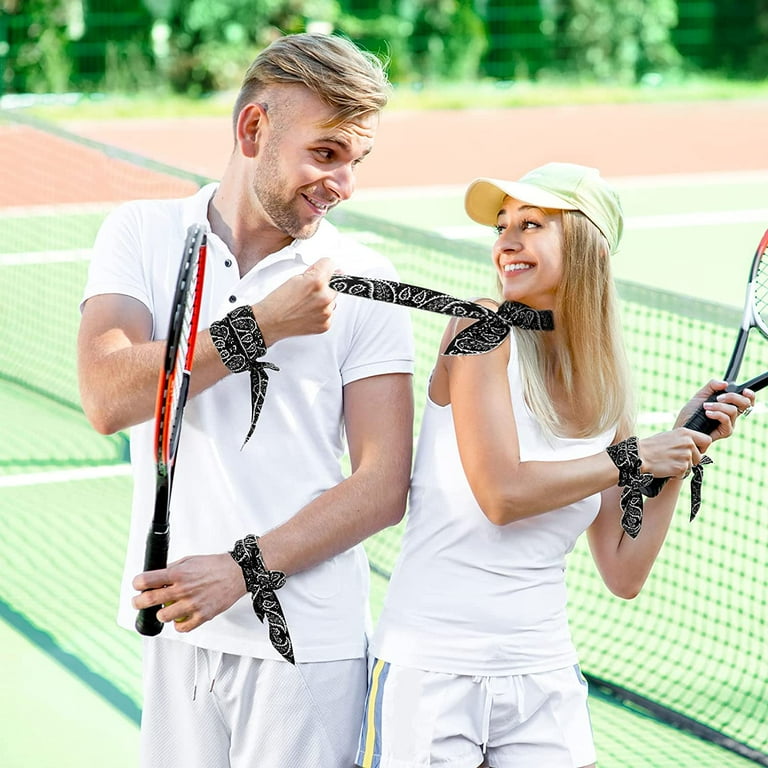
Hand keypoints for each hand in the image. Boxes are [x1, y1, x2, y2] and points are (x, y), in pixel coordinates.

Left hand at [131, 553, 245, 632]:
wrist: (238, 573)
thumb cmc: (215, 565)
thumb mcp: (190, 560)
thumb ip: (172, 568)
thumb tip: (157, 576)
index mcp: (179, 573)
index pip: (147, 580)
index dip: (137, 583)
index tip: (137, 585)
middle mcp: (183, 589)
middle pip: (149, 600)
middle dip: (138, 602)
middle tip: (138, 602)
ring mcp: (192, 604)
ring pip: (163, 616)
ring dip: (161, 613)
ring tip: (165, 609)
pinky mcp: (202, 615)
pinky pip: (182, 627)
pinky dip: (178, 625)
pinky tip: (179, 618)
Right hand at [252, 257, 336, 345]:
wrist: (270, 322)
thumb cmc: (278, 301)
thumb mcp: (294, 278)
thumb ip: (314, 272)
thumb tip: (328, 271)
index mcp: (316, 282)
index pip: (331, 264)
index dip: (323, 266)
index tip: (320, 270)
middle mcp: (324, 297)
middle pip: (335, 283)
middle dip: (325, 284)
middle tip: (309, 290)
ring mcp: (326, 313)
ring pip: (333, 299)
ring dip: (324, 299)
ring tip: (306, 303)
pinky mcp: (325, 324)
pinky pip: (329, 313)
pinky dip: (320, 313)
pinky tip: (307, 312)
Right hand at [637, 428, 711, 478]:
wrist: (639, 456)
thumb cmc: (651, 447)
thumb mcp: (670, 436)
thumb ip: (684, 439)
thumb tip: (695, 445)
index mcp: (685, 433)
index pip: (707, 440)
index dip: (702, 448)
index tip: (694, 451)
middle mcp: (688, 442)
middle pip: (699, 457)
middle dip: (690, 461)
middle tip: (675, 459)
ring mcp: (685, 455)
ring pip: (691, 466)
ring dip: (682, 468)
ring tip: (668, 462)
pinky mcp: (681, 467)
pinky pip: (684, 474)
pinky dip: (676, 474)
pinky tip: (666, 468)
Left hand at [674, 379, 755, 441]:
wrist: (683, 427)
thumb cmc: (691, 412)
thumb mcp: (701, 395)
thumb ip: (712, 386)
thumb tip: (725, 383)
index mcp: (729, 404)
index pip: (746, 399)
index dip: (750, 395)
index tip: (745, 390)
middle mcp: (732, 414)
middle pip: (745, 403)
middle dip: (732, 397)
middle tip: (718, 398)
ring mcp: (730, 423)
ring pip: (733, 410)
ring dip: (718, 406)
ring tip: (705, 406)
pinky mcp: (726, 432)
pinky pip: (726, 419)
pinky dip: (716, 414)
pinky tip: (707, 413)